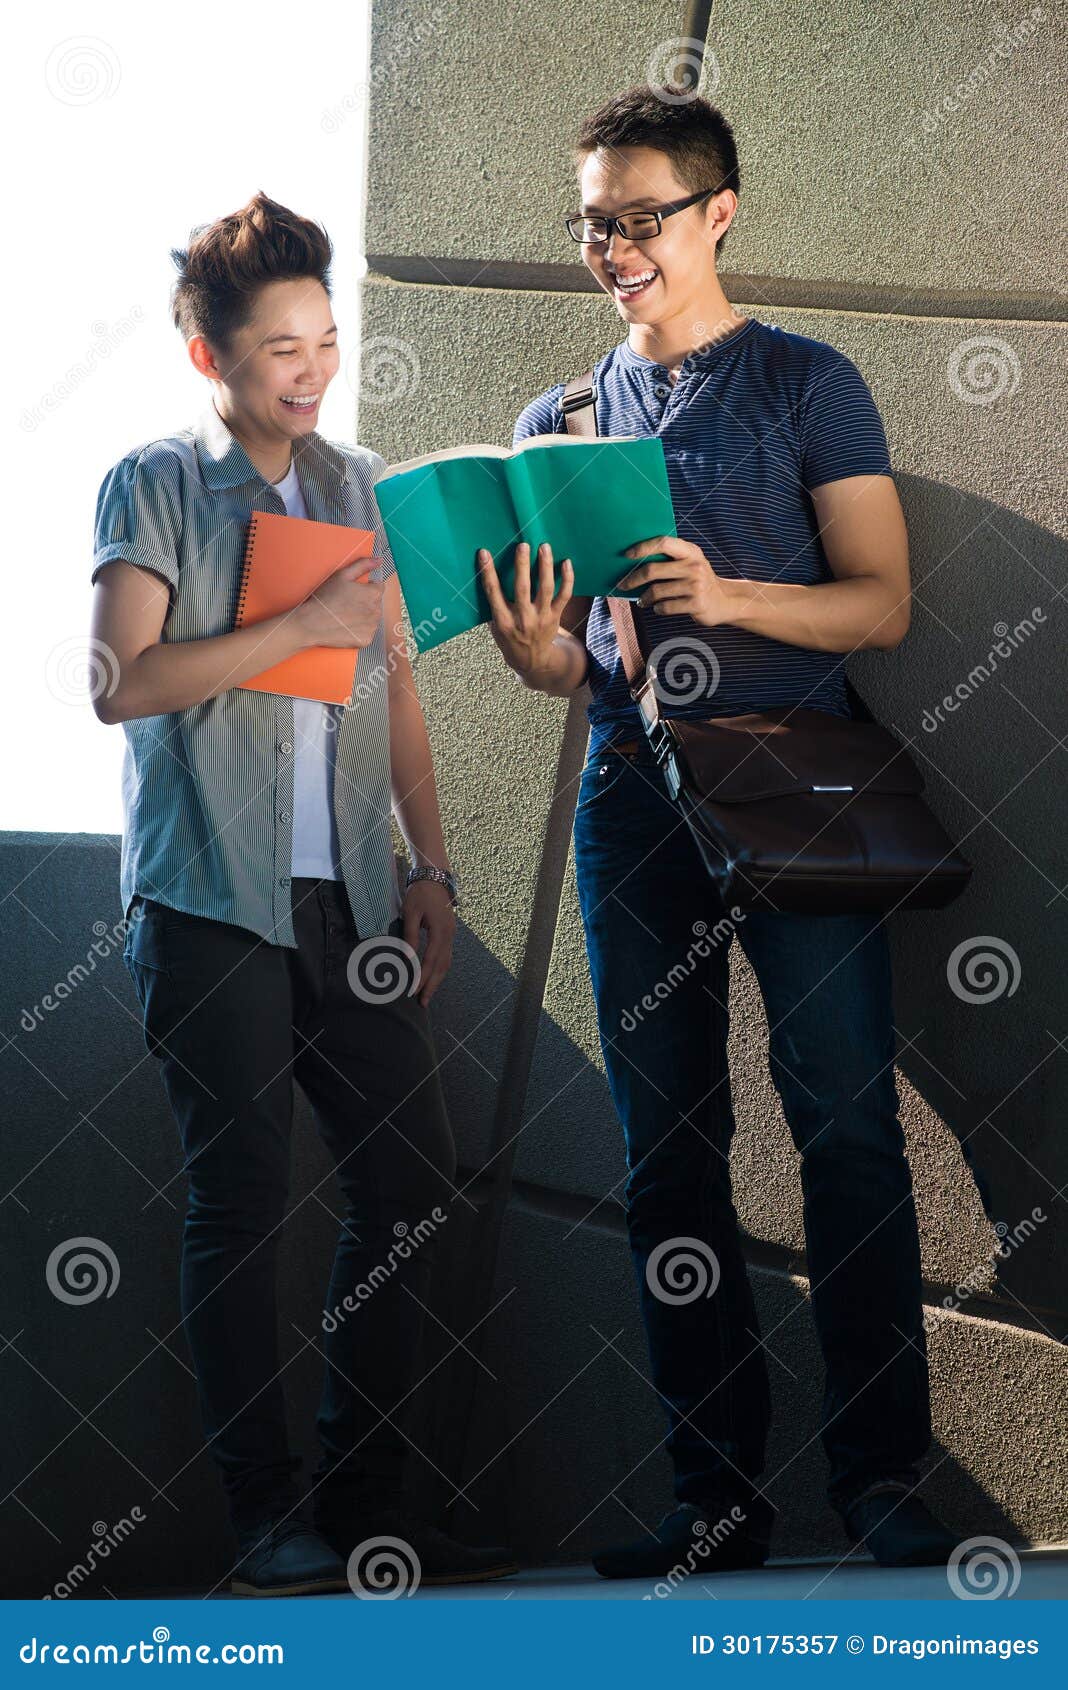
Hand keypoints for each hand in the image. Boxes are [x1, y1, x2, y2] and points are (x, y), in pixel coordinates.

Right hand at [296, 560, 384, 648]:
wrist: (312, 623)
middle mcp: (377, 611)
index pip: (378, 588)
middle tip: (346, 604)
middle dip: (365, 602)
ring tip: (345, 615)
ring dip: (363, 617)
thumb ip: (363, 565)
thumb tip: (379, 560)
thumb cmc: (325, 598)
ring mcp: (372, 627)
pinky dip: (359, 631)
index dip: (365, 588)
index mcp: (373, 593)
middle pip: (376, 604)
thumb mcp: (342, 575)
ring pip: (372, 619)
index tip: (353, 592)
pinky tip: (346, 626)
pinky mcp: (366, 640)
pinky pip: (367, 633)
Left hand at [401, 879, 455, 1007]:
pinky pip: (446, 956)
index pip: (430, 961)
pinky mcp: (449, 933)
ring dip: (437, 980)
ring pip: (446, 963)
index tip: (412, 991)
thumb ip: (410, 936)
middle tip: (422, 1002)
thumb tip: (408, 958)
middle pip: (442, 967)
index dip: (421, 977)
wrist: (435, 878)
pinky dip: (439, 969)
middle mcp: (449, 936)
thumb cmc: (420, 894)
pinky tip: (432, 976)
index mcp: (440, 931)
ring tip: (427, 994)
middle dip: (432, 985)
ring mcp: (451, 935)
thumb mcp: (410, 913)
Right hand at [477, 541, 573, 678]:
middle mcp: (522, 619)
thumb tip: (489, 572)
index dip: (488, 572)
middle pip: (522, 588)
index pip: (493, 593)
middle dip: (522, 565)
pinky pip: (564, 596)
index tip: (485, 553)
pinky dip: (568, 579)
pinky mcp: (555, 617)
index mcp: (503, 621)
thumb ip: (494, 604)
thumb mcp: (495, 626)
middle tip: (523, 545)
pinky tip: (567, 562)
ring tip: (545, 547)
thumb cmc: (509, 637)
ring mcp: (541, 618)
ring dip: (545, 566)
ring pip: (545, 588)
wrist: (531, 660)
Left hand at [617, 536, 736, 627]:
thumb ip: (670, 559)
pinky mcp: (696, 604)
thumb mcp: (690, 563)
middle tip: (623, 585)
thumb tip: (634, 563)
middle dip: (633, 579)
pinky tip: (658, 607)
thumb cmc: (698, 581)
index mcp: (691, 551)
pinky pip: (665, 607)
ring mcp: (696, 585)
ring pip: (656, 591)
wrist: (725, 601)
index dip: (642, 548)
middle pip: (652, 570)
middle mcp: (694, 565)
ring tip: (642, 600)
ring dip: (644, 598)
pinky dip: (657, 608)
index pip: (663, 542)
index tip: (626, 556)